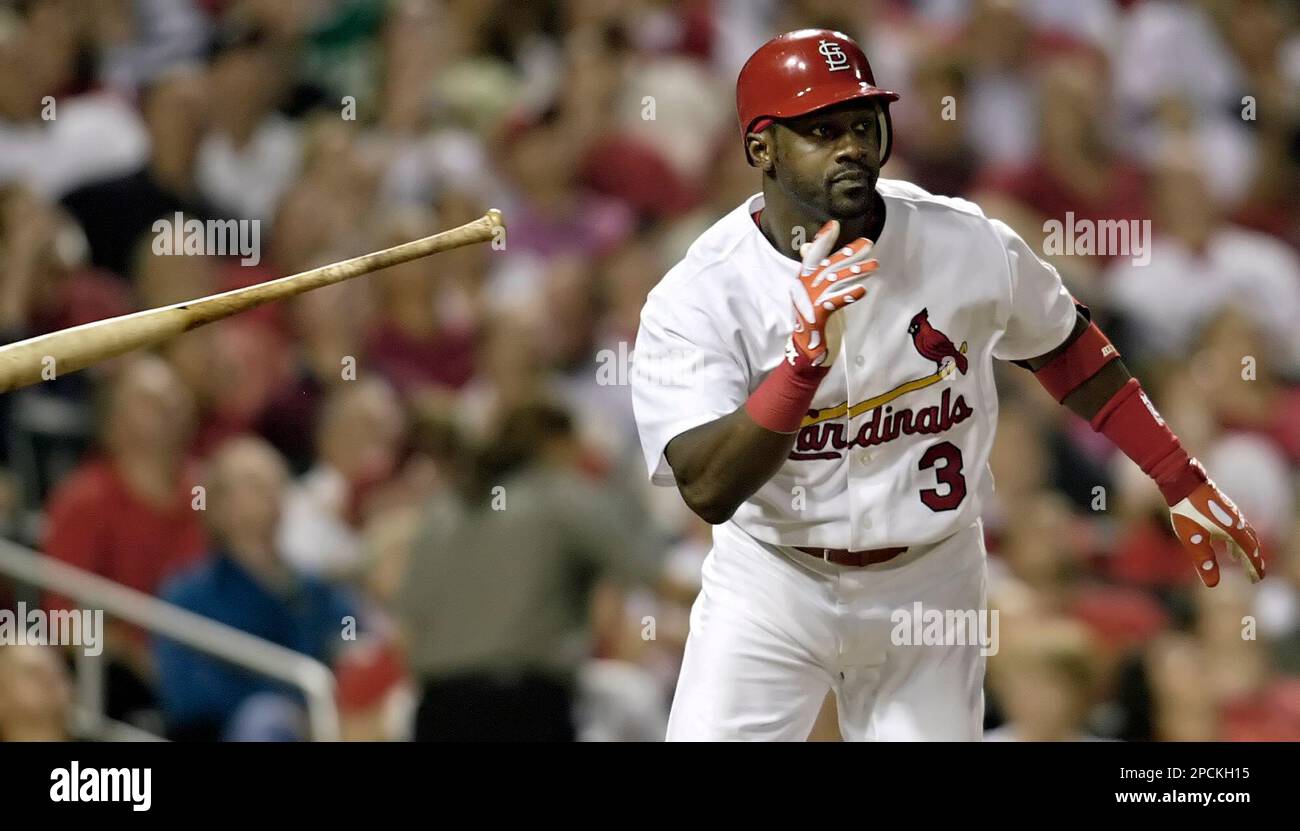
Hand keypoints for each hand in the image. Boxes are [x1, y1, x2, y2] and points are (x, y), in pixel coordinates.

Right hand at [787, 220, 876, 367]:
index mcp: (803, 281)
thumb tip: (809, 246)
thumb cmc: (813, 319)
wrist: (805, 348)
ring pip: (835, 281)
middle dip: (849, 253)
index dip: (823, 240)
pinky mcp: (816, 316)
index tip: (834, 225)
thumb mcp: (814, 292)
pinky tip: (862, 290)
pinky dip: (848, 295)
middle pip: (828, 265)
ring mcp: (809, 302)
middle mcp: (804, 288)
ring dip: (856, 271)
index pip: (812, 256)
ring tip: (875, 266)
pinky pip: (834, 302)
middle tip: (869, 243)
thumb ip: (815, 271)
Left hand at [1169, 474, 1264, 587]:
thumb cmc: (1187, 511)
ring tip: (1238, 559)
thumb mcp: (1193, 540)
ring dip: (1244, 548)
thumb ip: (1204, 561)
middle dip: (1252, 560)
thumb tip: (1213, 584)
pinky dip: (1236, 537)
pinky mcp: (1224, 507)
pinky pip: (1236, 525)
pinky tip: (1225, 540)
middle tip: (1254, 574)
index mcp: (1234, 531)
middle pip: (1251, 544)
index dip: (1254, 567)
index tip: (1257, 580)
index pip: (1250, 553)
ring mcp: (1232, 512)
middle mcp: (1238, 521)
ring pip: (1244, 533)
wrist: (1183, 481)